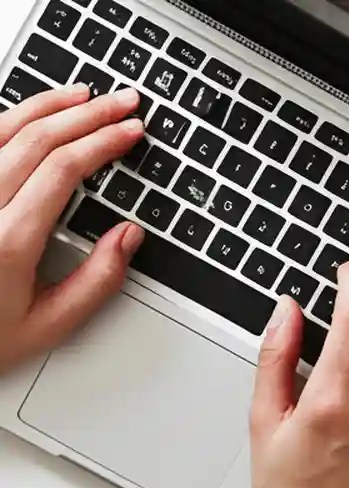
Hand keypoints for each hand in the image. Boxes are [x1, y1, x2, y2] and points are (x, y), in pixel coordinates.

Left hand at [0, 85, 143, 373]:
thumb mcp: (46, 327)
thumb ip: (96, 282)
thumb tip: (128, 237)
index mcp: (7, 241)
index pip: (63, 169)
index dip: (104, 142)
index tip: (131, 131)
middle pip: (36, 139)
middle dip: (88, 114)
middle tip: (122, 102)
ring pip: (1, 128)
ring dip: (46, 105)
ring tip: (81, 95)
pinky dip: (7, 119)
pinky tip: (28, 113)